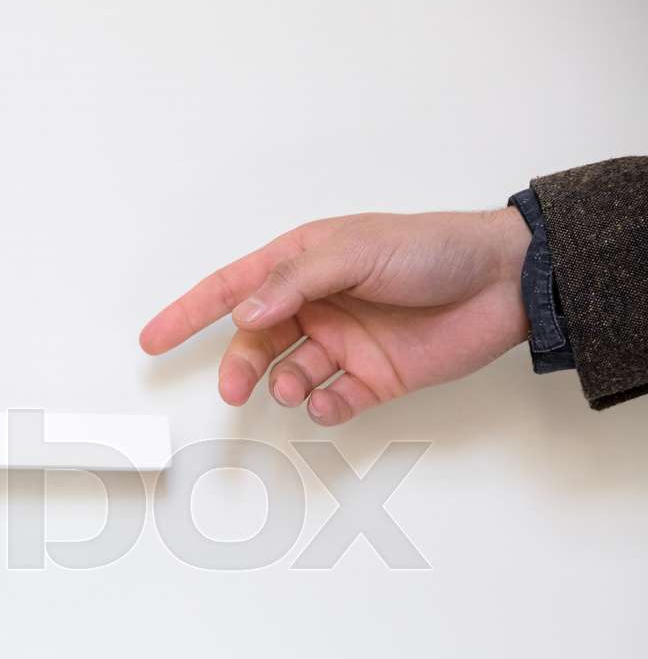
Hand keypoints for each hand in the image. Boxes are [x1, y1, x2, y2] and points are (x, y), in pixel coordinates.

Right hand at [139, 208, 532, 424]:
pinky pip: (330, 401)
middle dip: (238, 366)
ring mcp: (343, 343)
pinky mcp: (373, 378)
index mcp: (303, 265)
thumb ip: (293, 283)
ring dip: (281, 385)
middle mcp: (317, 305)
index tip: (152, 339)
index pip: (231, 290)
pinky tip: (328, 401)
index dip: (188, 313)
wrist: (505, 283)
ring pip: (287, 374)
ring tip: (292, 388)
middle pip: (255, 343)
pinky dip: (321, 408)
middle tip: (234, 388)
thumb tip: (244, 315)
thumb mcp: (354, 251)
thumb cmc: (433, 250)